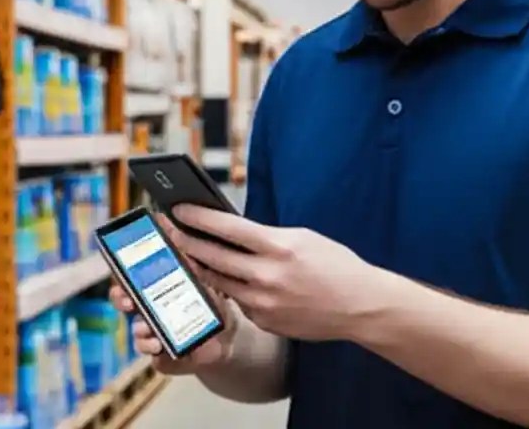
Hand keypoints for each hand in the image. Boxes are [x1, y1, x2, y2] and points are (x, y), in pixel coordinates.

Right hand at [108, 216, 238, 375]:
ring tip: (148, 326)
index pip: (128, 276)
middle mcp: (148, 309)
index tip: (119, 267)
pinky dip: (155, 350)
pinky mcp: (165, 356)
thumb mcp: (201, 271)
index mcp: (154, 287)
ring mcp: (155, 333)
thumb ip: (184, 251)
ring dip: (139, 328)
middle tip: (127, 298)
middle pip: (124, 302)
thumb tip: (167, 218)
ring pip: (137, 330)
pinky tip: (160, 344)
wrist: (231, 333)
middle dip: (121, 299)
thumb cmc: (211, 297)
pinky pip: (155, 356)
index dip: (119, 272)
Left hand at [171, 205, 388, 341]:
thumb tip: (232, 232)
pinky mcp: (264, 321)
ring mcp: (263, 303)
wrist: (359, 305)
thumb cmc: (336, 266)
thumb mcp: (304, 238)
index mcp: (279, 247)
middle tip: (169, 230)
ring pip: (218, 281)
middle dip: (186, 241)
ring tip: (186, 253)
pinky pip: (238, 301)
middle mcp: (267, 276)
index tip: (178, 208)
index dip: (198, 217)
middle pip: (212, 256)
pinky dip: (230, 288)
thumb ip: (268, 237)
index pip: (227, 228)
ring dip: (200, 266)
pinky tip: (222, 278)